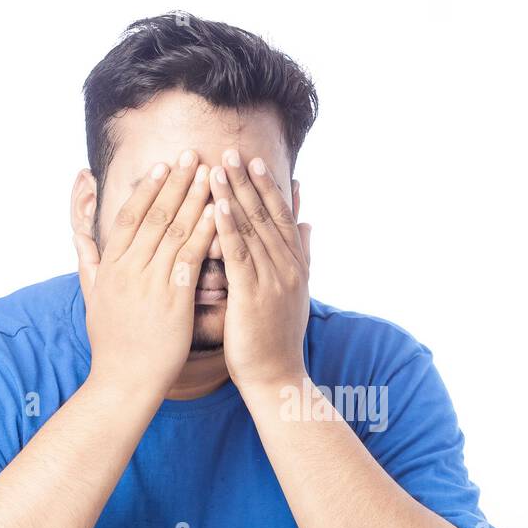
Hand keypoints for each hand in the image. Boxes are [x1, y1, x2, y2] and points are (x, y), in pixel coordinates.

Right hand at [73, 149, 216, 399]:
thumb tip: (80, 237)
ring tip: (210, 174)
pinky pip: (190, 257)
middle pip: (154, 215)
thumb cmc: (112, 344)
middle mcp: (128, 268)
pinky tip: (218, 213)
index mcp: (111, 265)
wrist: (123, 382)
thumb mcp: (92, 298)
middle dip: (174, 182)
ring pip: (174, 230)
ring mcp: (149, 282)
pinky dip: (204, 232)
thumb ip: (88, 262)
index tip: (162, 166)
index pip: (130, 216)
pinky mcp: (171, 299)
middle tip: (192, 154)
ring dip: (194, 199)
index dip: (147, 188)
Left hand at [208, 149, 311, 390]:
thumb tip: (309, 223)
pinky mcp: (253, 296)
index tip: (255, 161)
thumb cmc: (278, 338)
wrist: (277, 377)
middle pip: (266, 216)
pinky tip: (218, 206)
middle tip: (232, 150)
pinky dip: (228, 228)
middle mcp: (288, 268)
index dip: (268, 187)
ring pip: (252, 230)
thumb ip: (304, 255)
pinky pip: (239, 255)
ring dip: (235, 195)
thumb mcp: (296, 292)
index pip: (281, 218)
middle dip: (249, 182)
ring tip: (219, 167)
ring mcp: (273, 280)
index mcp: (296, 265)